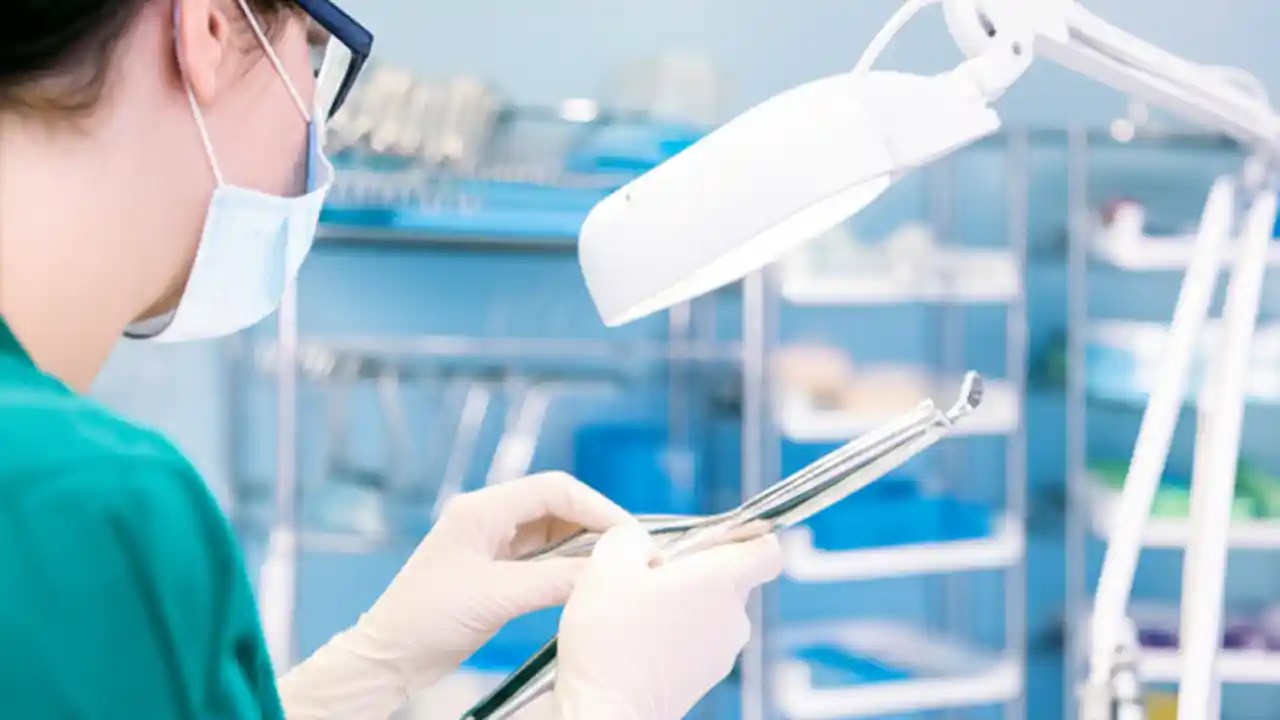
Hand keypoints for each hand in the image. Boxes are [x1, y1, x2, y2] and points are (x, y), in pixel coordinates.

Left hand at [278, 472, 629, 719]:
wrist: (388, 656)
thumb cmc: (427, 620)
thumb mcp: (496, 598)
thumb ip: (554, 581)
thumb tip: (606, 573)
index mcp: (481, 509)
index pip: (553, 489)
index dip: (596, 507)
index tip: (628, 534)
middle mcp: (487, 516)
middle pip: (557, 504)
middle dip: (595, 522)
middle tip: (630, 550)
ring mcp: (491, 540)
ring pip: (552, 528)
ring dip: (584, 543)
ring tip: (615, 564)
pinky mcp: (494, 566)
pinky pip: (542, 554)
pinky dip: (567, 562)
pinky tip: (586, 578)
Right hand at [556, 523, 782, 719]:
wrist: (603, 711)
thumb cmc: (610, 637)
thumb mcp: (608, 563)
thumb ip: (632, 537)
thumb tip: (643, 545)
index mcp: (722, 580)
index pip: (768, 550)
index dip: (749, 537)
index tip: (717, 538)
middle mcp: (733, 617)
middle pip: (731, 578)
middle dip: (695, 570)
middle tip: (649, 574)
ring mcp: (722, 654)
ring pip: (711, 611)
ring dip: (682, 603)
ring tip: (635, 611)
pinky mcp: (704, 679)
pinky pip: (698, 641)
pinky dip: (675, 634)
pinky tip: (638, 639)